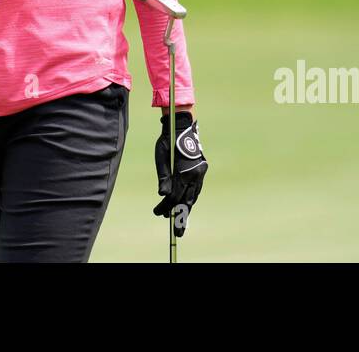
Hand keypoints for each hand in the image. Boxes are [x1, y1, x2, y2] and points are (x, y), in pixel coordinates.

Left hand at [154, 111, 207, 235]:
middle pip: (187, 200)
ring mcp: (200, 173)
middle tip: (178, 232)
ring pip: (194, 196)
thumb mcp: (162, 157)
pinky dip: (192, 198)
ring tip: (182, 221)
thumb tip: (163, 195)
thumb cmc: (167, 141)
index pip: (175, 195)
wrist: (181, 126)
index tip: (157, 213)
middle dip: (181, 216)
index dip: (166, 206)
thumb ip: (163, 176)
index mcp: (185, 171)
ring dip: (187, 208)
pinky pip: (197, 189)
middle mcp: (195, 174)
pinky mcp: (201, 170)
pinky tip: (188, 204)